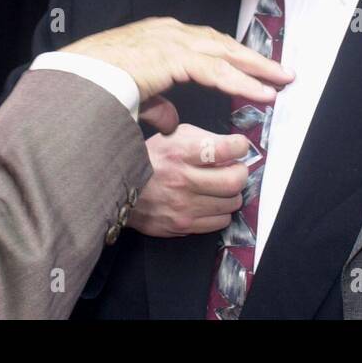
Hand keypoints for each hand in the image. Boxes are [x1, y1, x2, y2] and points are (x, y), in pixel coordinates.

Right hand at [61, 17, 290, 132]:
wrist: (75, 78)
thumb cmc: (95, 85)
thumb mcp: (134, 96)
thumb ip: (158, 105)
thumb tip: (173, 122)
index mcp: (159, 36)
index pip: (205, 43)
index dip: (232, 56)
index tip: (255, 69)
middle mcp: (168, 31)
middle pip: (222, 42)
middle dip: (253, 58)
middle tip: (281, 72)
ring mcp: (171, 40)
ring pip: (224, 52)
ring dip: (256, 68)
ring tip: (281, 80)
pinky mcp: (172, 56)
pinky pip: (215, 69)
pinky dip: (240, 81)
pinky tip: (260, 92)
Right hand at [128, 125, 251, 236]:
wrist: (120, 188)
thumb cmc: (151, 159)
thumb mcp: (172, 137)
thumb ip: (203, 138)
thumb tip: (232, 147)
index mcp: (180, 153)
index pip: (225, 149)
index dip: (239, 146)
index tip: (239, 147)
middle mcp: (183, 180)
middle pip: (234, 181)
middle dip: (240, 173)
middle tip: (235, 170)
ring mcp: (183, 206)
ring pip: (231, 203)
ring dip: (231, 194)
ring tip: (219, 188)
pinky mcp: (183, 226)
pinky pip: (220, 222)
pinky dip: (220, 212)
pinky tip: (210, 203)